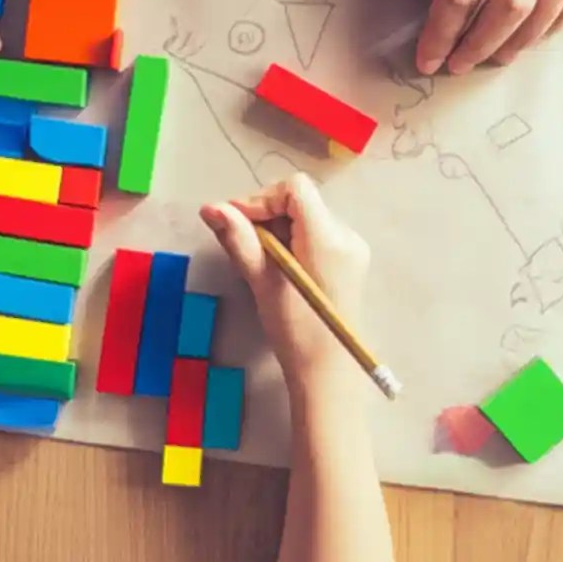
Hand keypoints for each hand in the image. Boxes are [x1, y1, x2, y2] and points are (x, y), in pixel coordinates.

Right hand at [200, 174, 369, 387]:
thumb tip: (210, 207)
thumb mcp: (262, 282)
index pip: (295, 189)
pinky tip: (280, 268)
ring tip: (262, 262)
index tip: (237, 221)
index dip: (262, 198)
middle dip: (267, 216)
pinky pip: (317, 234)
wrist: (328, 371)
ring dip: (279, 229)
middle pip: (301, 202)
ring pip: (307, 217)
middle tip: (245, 245)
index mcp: (327, 238)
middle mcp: (346, 235)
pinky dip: (293, 241)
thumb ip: (238, 239)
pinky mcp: (350, 260)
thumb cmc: (295, 331)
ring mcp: (352, 248)